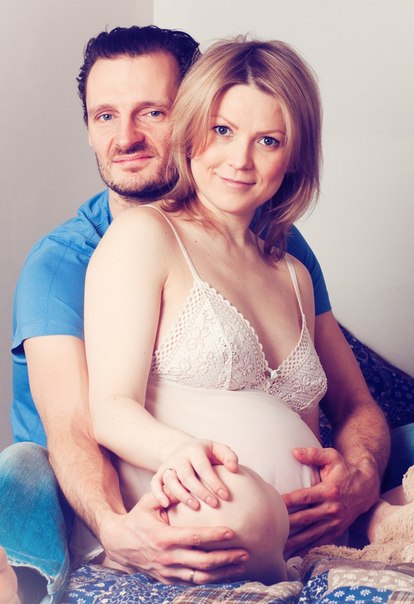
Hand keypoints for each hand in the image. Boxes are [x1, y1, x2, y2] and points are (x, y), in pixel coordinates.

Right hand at [99, 492, 247, 583]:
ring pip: (201, 577)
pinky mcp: (169, 580)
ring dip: (223, 573)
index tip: (231, 532)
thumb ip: (168, 493)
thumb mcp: (148, 502)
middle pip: (202, 563)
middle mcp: (167, 559)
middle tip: (245, 552)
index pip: (194, 538)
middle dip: (226, 558)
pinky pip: (193, 583)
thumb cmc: (137, 518)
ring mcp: (168, 572)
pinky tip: (226, 573)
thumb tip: (189, 482)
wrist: (118, 543)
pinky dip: (211, 580)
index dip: (214, 536)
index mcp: (164, 538)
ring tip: (241, 565)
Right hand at [151, 439, 238, 509]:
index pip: (203, 466)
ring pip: (170, 481)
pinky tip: (166, 505)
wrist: (181, 449)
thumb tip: (234, 469)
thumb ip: (228, 456)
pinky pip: (155, 484)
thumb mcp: (217, 449)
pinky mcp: (158, 474)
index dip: (214, 481)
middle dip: (200, 491)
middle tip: (214, 504)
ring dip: (182, 495)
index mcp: (194, 450)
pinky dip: (159, 494)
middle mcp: (179, 458)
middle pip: (186, 475)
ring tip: (196, 507)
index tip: (225, 495)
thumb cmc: (205, 453)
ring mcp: (167, 466)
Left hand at [282, 446, 380, 556]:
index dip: (289, 500)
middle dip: (287, 525)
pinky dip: (308, 549)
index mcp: (329, 490)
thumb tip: (295, 451)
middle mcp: (332, 508)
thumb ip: (313, 454)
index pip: (305, 496)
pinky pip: (320, 542)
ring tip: (278, 548)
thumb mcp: (332, 456)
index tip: (274, 503)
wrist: (366, 486)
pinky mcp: (337, 530)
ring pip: (311, 534)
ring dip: (295, 542)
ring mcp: (335, 522)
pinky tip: (294, 555)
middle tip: (270, 530)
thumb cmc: (344, 469)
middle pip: (305, 518)